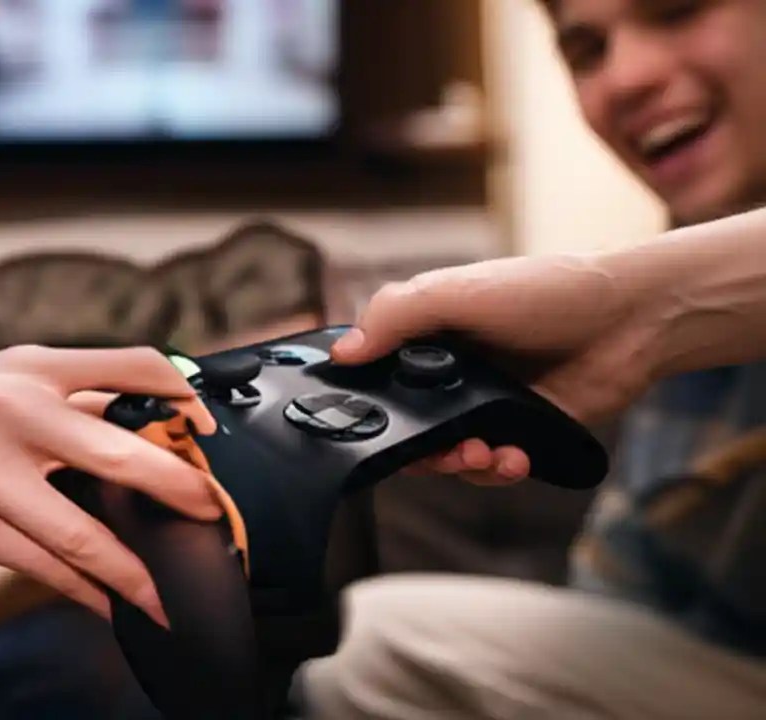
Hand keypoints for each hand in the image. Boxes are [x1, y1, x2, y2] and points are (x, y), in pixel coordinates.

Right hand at [0, 345, 220, 625]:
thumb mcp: (2, 378)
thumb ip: (71, 394)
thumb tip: (153, 417)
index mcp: (33, 366)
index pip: (133, 366)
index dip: (185, 397)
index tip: (211, 430)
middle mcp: (12, 411)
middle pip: (121, 455)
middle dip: (181, 493)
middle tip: (212, 517)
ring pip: (81, 532)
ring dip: (134, 572)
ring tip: (164, 598)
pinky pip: (39, 566)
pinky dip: (82, 590)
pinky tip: (107, 604)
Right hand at [330, 253, 659, 484]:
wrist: (630, 321)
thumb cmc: (546, 292)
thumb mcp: (458, 291)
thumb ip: (395, 316)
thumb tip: (342, 353)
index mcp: (427, 335)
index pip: (377, 376)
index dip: (368, 403)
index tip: (367, 422)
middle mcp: (451, 373)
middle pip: (408, 427)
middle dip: (418, 449)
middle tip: (437, 451)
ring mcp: (486, 405)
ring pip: (447, 453)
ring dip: (459, 464)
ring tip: (482, 455)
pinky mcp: (521, 431)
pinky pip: (492, 467)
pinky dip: (496, 470)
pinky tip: (512, 458)